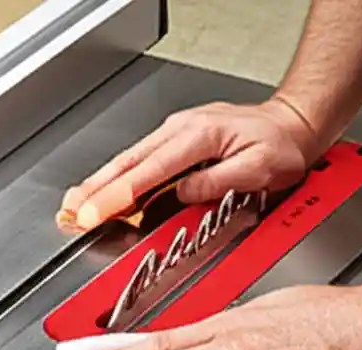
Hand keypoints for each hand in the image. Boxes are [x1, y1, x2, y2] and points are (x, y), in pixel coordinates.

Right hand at [57, 98, 318, 232]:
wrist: (290, 124)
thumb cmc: (280, 145)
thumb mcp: (261, 166)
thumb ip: (220, 181)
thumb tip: (184, 193)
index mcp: (199, 136)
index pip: (149, 171)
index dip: (118, 195)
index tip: (95, 212)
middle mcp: (180, 130)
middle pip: (127, 164)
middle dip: (94, 189)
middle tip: (71, 212)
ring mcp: (174, 134)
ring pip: (127, 162)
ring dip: (98, 185)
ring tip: (74, 208)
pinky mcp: (173, 143)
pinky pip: (137, 162)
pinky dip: (114, 179)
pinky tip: (99, 193)